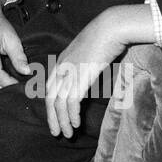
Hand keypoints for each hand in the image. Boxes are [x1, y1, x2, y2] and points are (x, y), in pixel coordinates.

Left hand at [43, 10, 126, 137]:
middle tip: (56, 132)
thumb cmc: (105, 38)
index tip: (55, 117)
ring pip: (59, 103)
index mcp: (62, 61)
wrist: (111, 27)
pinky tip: (75, 124)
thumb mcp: (89, 53)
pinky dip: (72, 115)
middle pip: (51, 98)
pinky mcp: (80, 76)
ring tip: (67, 134)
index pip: (50, 87)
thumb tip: (88, 77)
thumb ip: (84, 66)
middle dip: (52, 118)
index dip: (51, 105)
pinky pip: (72, 101)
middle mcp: (62, 67)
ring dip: (63, 121)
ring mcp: (70, 72)